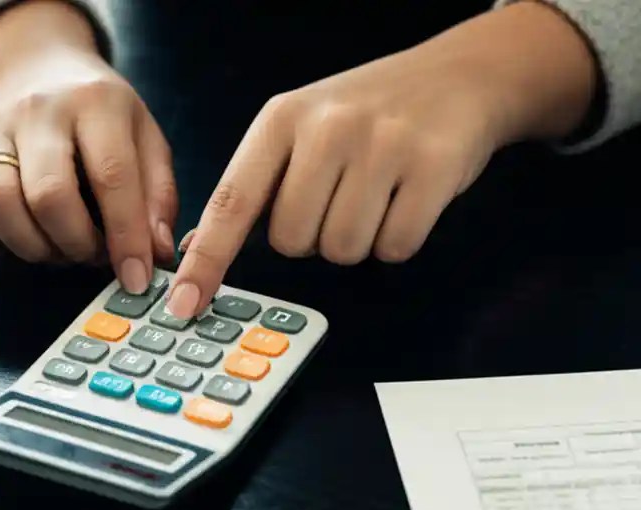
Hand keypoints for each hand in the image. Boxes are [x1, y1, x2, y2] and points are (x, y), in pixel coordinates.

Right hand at [0, 0, 175, 293]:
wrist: (38, 69)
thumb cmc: (99, 117)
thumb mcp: (145, 140)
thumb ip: (157, 196)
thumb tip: (157, 253)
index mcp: (94, 104)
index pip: (111, 176)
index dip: (126, 237)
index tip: (135, 279)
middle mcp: (37, 111)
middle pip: (48, 195)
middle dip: (75, 244)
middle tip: (90, 253)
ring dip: (31, 246)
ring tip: (55, 245)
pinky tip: (13, 233)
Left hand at [166, 0, 596, 317]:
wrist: (457, 76)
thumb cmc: (367, 114)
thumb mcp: (298, 130)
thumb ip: (251, 188)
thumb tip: (197, 248)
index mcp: (281, 119)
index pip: (231, 202)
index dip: (206, 260)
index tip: (182, 303)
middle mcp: (327, 128)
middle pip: (292, 241)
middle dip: (312, 236)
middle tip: (338, 196)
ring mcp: (383, 145)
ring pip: (342, 250)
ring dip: (357, 240)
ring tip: (374, 194)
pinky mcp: (433, 167)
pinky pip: (395, 247)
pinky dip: (398, 239)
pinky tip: (405, 199)